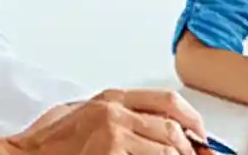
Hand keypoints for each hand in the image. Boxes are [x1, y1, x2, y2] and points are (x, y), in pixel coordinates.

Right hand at [0, 89, 207, 154]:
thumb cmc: (45, 145)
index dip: (192, 120)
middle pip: (173, 127)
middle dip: (190, 150)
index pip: (166, 101)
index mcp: (109, 99)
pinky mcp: (110, 151)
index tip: (201, 137)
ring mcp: (112, 132)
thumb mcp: (81, 116)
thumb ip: (115, 116)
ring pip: (169, 150)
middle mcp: (113, 111)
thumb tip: (154, 131)